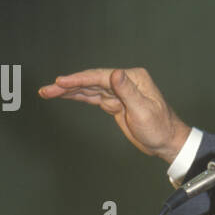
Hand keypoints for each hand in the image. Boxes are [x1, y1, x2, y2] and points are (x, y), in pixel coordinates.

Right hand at [39, 67, 189, 162]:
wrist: (166, 142)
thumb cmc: (160, 127)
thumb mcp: (144, 111)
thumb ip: (128, 91)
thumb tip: (116, 73)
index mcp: (133, 78)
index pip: (101, 76)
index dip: (80, 79)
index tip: (61, 82)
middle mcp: (124, 81)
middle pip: (91, 81)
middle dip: (68, 85)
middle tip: (47, 89)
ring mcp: (118, 91)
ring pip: (89, 89)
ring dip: (68, 91)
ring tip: (47, 92)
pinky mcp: (115, 103)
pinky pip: (93, 97)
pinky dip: (78, 96)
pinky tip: (64, 96)